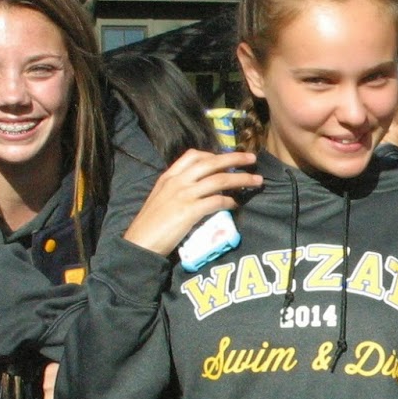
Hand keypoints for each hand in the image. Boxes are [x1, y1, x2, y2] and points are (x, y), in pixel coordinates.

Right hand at [122, 149, 259, 255]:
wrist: (140, 243)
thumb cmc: (151, 225)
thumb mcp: (161, 198)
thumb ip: (177, 190)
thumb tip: (198, 189)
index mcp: (169, 177)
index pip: (193, 156)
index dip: (213, 155)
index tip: (227, 158)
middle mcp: (178, 182)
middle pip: (211, 163)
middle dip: (234, 159)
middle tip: (252, 158)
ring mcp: (184, 195)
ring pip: (219, 180)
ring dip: (241, 179)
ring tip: (257, 181)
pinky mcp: (190, 212)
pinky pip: (216, 202)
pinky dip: (229, 202)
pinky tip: (237, 205)